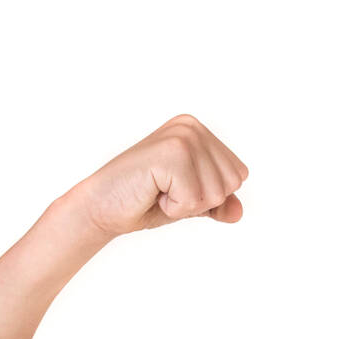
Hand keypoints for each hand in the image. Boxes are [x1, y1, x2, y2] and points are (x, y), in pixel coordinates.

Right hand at [72, 114, 249, 237]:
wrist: (100, 207)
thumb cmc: (143, 201)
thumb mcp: (190, 202)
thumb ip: (218, 203)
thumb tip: (238, 212)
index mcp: (199, 130)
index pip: (238, 174)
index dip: (210, 194)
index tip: (176, 187)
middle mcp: (191, 127)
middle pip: (231, 183)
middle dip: (201, 200)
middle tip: (165, 190)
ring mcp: (182, 137)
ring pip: (216, 193)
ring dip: (186, 204)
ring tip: (158, 191)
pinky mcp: (171, 154)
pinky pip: (194, 200)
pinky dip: (174, 208)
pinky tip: (151, 193)